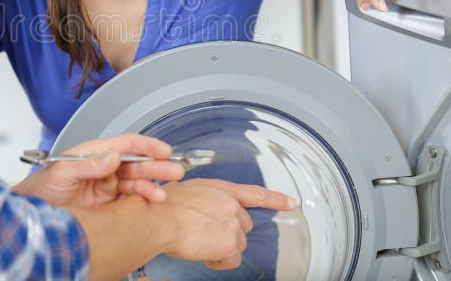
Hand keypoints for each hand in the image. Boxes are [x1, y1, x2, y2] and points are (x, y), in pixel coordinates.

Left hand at [11, 133, 184, 207]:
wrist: (30, 216)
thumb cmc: (39, 188)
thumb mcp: (60, 172)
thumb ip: (86, 164)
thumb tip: (112, 157)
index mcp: (93, 152)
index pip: (124, 144)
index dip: (145, 145)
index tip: (163, 149)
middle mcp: (103, 166)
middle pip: (135, 162)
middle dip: (156, 165)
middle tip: (174, 170)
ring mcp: (106, 185)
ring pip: (136, 181)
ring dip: (152, 184)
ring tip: (163, 192)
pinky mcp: (107, 203)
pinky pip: (130, 198)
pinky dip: (144, 199)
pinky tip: (153, 201)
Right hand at [158, 178, 295, 269]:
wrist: (158, 217)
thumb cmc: (163, 205)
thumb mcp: (190, 191)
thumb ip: (207, 199)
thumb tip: (206, 211)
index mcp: (222, 189)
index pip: (255, 193)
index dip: (276, 199)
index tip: (291, 203)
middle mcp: (231, 204)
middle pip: (243, 226)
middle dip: (228, 233)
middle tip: (205, 234)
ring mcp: (233, 223)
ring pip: (237, 244)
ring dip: (221, 247)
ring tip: (199, 242)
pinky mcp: (230, 242)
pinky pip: (231, 259)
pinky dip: (218, 261)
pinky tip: (203, 253)